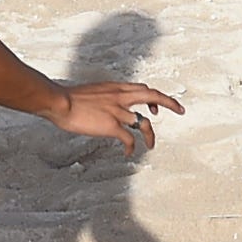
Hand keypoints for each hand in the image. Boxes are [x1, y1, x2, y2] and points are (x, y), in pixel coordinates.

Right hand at [50, 79, 183, 155]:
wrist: (60, 101)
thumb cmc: (69, 98)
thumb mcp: (91, 92)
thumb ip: (102, 98)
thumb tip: (103, 106)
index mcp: (115, 87)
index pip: (141, 88)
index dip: (153, 96)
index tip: (156, 107)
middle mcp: (120, 96)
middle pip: (152, 95)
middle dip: (169, 102)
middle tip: (181, 110)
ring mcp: (117, 110)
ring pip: (143, 122)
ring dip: (150, 135)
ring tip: (151, 146)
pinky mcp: (111, 125)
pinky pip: (129, 138)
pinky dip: (131, 147)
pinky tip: (128, 153)